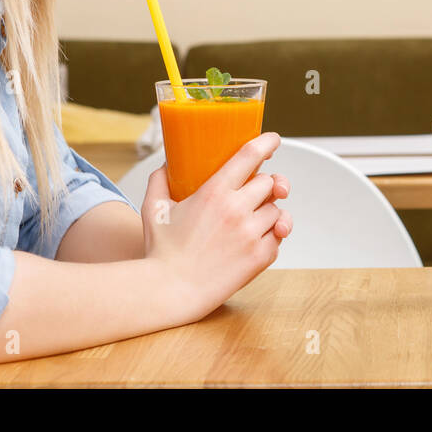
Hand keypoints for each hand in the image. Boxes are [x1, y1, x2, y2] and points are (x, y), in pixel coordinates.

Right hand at [141, 132, 292, 322]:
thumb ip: (160, 181)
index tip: (273, 140)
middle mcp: (236, 209)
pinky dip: (270, 237)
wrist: (170, 292)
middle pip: (270, 182)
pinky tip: (254, 241)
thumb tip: (167, 165)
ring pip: (277, 210)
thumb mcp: (154, 209)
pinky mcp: (260, 257)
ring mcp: (251, 234)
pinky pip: (278, 238)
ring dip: (268, 213)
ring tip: (251, 221)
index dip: (267, 143)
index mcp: (214, 192)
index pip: (250, 156)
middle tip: (258, 191)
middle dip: (266, 185)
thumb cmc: (160, 252)